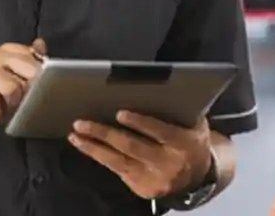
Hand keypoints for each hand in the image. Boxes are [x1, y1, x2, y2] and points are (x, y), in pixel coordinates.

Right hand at [0, 38, 45, 136]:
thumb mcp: (14, 87)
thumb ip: (28, 67)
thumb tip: (41, 44)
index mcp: (5, 51)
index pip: (32, 56)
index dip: (39, 76)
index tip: (38, 91)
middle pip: (24, 68)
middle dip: (28, 90)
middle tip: (20, 103)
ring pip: (9, 86)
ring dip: (10, 105)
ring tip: (3, 109)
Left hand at [69, 111, 213, 199]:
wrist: (198, 175)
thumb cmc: (191, 139)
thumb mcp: (195, 122)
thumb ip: (177, 109)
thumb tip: (149, 87)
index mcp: (184, 143)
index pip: (160, 132)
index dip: (140, 123)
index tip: (119, 113)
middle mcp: (168, 164)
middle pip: (132, 147)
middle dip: (104, 134)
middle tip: (82, 123)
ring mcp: (153, 179)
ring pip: (118, 161)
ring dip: (93, 147)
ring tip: (75, 135)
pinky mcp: (141, 188)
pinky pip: (116, 169)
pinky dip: (99, 156)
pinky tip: (85, 145)